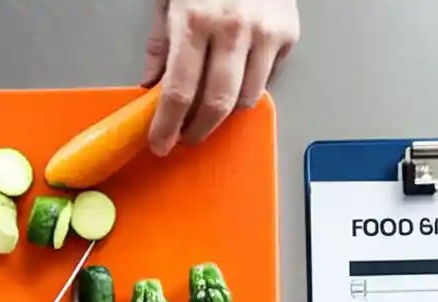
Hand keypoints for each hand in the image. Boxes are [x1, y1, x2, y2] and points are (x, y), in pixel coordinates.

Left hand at [142, 0, 299, 155]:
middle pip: (216, 104)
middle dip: (198, 131)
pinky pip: (267, 78)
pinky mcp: (287, 33)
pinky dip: (250, 86)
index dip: (167, 126)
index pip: (179, 91)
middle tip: (186, 137)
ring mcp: (264, 32)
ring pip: (246, 98)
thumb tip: (150, 85)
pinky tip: (236, 75)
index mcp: (194, 21)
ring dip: (225, 112)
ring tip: (210, 108)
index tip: (160, 144)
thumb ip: (159, 43)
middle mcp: (232, 29)